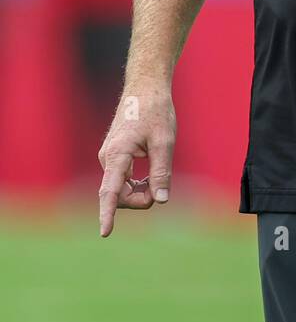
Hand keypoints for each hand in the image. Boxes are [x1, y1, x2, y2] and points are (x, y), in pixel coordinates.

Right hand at [98, 83, 176, 235]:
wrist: (145, 88)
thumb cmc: (156, 111)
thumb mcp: (164, 142)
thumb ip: (161, 172)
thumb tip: (161, 200)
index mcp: (117, 154)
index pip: (111, 191)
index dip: (108, 213)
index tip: (105, 232)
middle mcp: (108, 158)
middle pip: (120, 195)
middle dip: (140, 199)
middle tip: (161, 188)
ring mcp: (109, 157)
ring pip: (121, 189)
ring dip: (139, 191)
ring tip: (157, 177)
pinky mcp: (114, 157)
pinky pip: (122, 181)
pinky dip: (137, 184)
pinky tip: (149, 176)